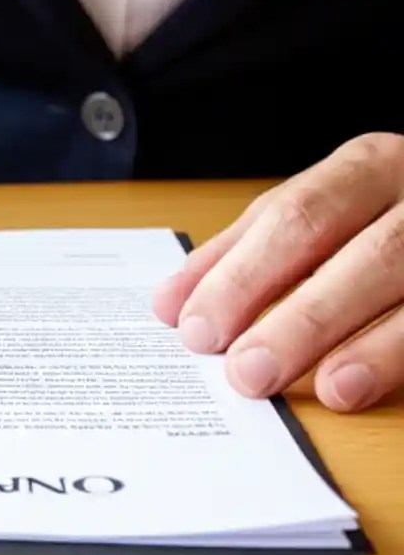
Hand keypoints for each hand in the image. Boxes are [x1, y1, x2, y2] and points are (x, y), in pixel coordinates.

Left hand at [153, 132, 403, 411]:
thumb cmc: (385, 217)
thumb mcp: (321, 216)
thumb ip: (248, 253)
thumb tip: (173, 304)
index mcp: (369, 167)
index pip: (298, 216)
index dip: (244, 273)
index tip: (194, 326)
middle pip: (362, 251)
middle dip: (299, 316)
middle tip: (243, 370)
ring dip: (359, 341)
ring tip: (313, 387)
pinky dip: (398, 352)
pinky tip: (357, 386)